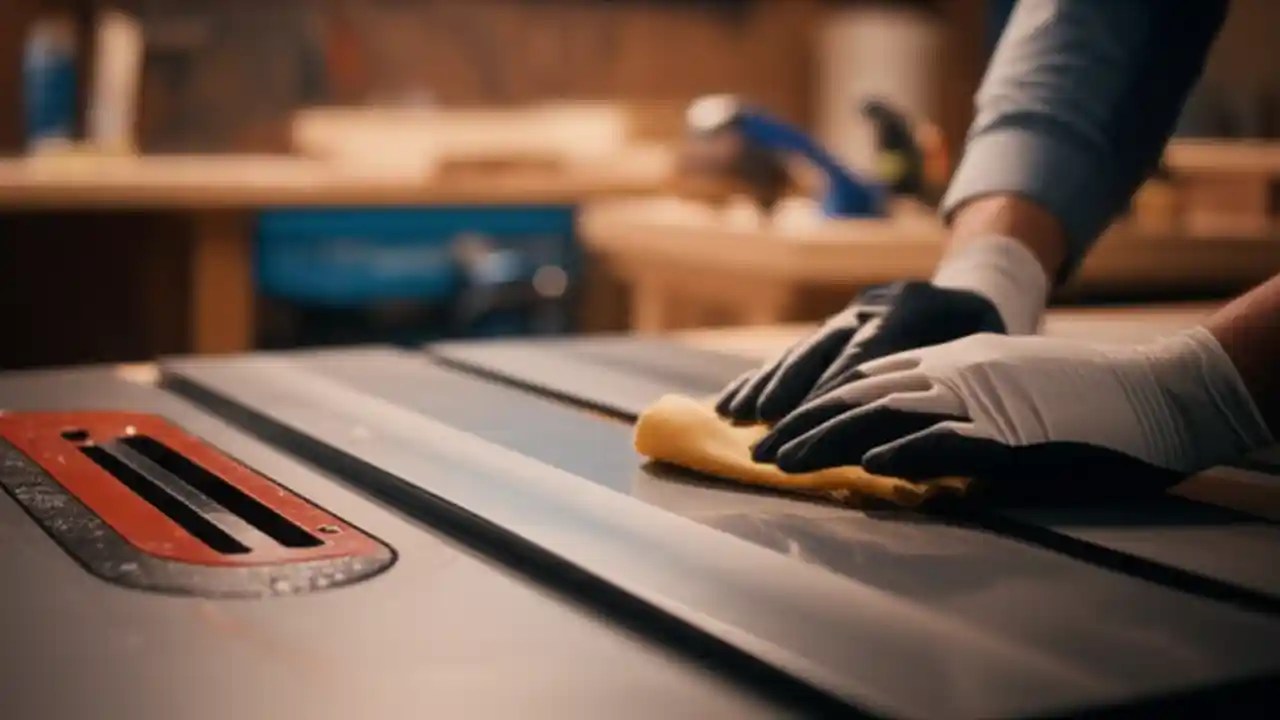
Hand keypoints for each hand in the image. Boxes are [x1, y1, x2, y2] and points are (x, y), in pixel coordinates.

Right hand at [715, 282, 1005, 423]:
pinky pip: (791, 354)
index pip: (861, 363)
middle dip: (787, 401)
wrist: (975, 288)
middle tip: (761, 437)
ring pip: (799, 353)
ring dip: (764, 388)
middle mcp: (866, 310)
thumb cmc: (985, 335)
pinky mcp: (832, 328)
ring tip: (732, 417)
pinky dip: (759, 379)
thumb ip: (949, 385)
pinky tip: (730, 402)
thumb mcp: (983, 355)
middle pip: (819, 358)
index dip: (829, 399)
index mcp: (906, 314)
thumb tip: (918, 435)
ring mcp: (845, 317)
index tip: (803, 429)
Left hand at [753, 330, 1272, 498]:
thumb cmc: (1077, 406)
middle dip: (805, 424)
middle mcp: (955, 372)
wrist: (1156, 393)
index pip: (866, 383)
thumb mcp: (999, 403)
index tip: (777, 431)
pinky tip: (868, 465)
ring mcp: (981, 396)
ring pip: (887, 412)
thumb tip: (897, 455)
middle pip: (861, 394)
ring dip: (830, 439)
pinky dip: (905, 448)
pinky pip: (948, 436)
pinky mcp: (1012, 428)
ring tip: (784, 462)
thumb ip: (945, 423)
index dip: (816, 407)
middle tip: (759, 453)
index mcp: (952, 366)